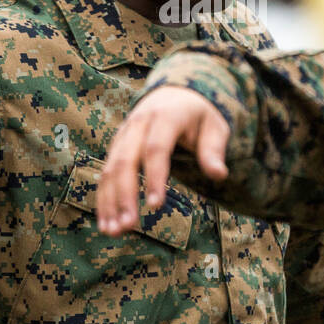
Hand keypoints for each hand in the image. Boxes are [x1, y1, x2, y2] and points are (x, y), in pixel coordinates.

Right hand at [98, 87, 229, 236]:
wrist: (176, 92)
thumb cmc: (199, 115)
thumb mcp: (215, 127)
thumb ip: (213, 151)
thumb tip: (219, 174)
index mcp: (165, 116)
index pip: (156, 149)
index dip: (154, 178)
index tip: (156, 206)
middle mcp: (139, 123)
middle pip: (125, 160)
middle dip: (124, 195)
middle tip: (129, 227)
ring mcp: (124, 134)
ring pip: (110, 168)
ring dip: (109, 201)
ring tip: (113, 232)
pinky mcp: (116, 145)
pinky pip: (105, 172)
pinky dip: (104, 198)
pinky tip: (107, 222)